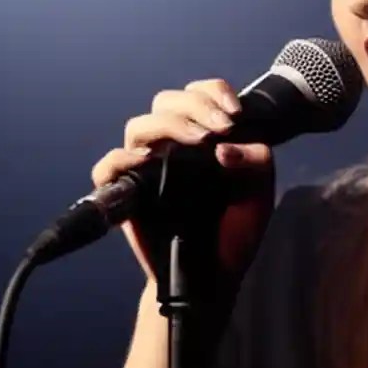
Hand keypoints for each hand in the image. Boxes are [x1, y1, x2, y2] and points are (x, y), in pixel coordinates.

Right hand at [92, 78, 274, 284]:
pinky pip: (108, 166)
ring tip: (201, 141)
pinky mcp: (127, 193)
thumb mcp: (259, 189)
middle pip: (165, 102)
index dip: (213, 92)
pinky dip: (121, 158)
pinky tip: (148, 160)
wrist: (216, 275)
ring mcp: (147, 167)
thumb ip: (256, 158)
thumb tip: (223, 147)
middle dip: (195, 105)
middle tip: (221, 126)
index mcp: (202, 137)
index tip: (235, 113)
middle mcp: (172, 146)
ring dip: (170, 124)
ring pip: (138, 126)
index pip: (197, 94)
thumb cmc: (236, 230)